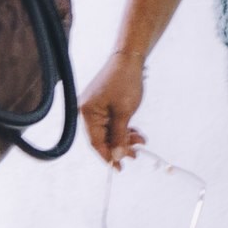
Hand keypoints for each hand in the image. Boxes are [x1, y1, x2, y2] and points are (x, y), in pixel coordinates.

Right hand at [80, 52, 146, 167]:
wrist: (129, 59)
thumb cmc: (125, 82)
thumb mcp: (124, 113)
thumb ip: (119, 137)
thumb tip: (117, 156)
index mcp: (87, 112)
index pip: (95, 142)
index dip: (108, 156)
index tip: (119, 167)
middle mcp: (87, 111)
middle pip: (102, 138)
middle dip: (120, 146)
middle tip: (136, 154)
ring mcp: (96, 108)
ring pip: (109, 131)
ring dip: (124, 138)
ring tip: (140, 140)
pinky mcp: (103, 105)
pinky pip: (112, 123)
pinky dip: (123, 129)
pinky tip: (135, 132)